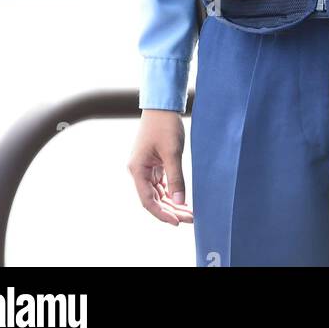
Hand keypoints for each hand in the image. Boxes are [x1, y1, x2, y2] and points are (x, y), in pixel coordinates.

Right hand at [127, 109, 194, 224]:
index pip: (148, 201)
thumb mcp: (172, 152)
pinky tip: (183, 199)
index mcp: (137, 170)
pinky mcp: (153, 164)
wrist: (162, 105)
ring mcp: (145, 168)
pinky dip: (171, 192)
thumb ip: (176, 178)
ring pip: (158, 193)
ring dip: (172, 203)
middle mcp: (138, 171)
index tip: (178, 222)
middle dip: (171, 210)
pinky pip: (161, 184)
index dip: (162, 214)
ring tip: (189, 212)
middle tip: (190, 218)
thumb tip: (180, 201)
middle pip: (153, 199)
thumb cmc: (165, 125)